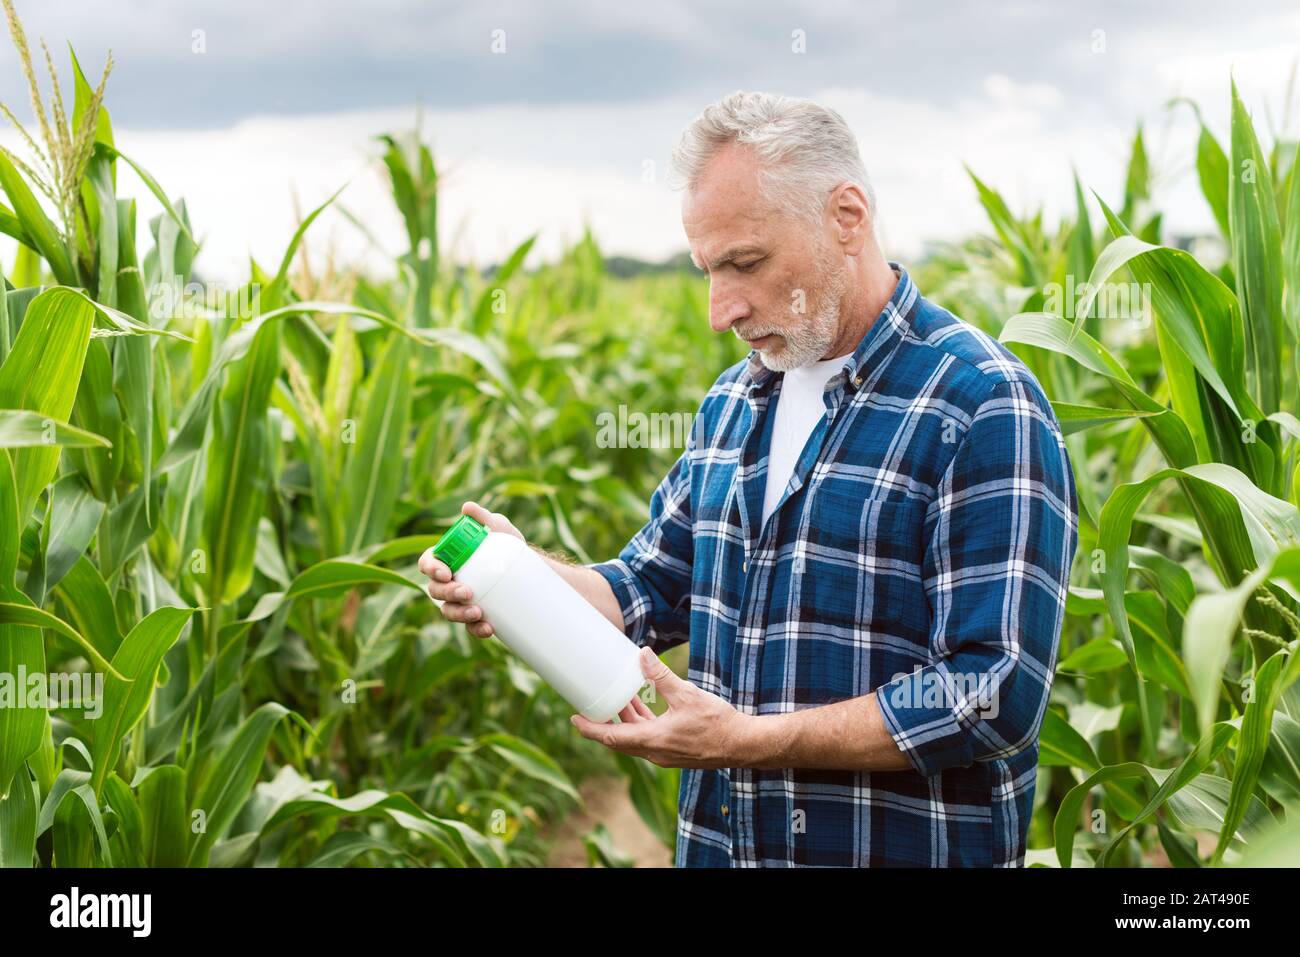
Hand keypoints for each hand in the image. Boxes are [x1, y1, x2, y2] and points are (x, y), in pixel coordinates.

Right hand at [418, 501, 524, 638]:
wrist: (530, 567)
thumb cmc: (506, 543)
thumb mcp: (498, 528)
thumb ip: (483, 518)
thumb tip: (468, 507)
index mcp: (446, 558)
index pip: (427, 563)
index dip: (431, 569)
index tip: (447, 573)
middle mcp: (448, 581)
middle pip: (435, 591)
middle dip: (448, 594)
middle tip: (467, 592)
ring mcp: (460, 601)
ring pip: (449, 611)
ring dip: (459, 614)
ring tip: (478, 612)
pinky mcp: (475, 616)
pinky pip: (470, 627)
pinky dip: (477, 629)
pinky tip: (489, 629)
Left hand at [570, 647, 752, 768]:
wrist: (743, 744)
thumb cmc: (717, 722)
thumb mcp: (687, 694)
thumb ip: (662, 676)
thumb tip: (643, 654)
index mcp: (653, 741)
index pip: (612, 737)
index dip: (591, 729)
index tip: (574, 719)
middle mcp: (655, 752)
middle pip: (619, 739)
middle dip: (603, 723)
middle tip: (588, 706)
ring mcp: (665, 753)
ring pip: (635, 738)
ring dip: (624, 721)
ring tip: (614, 699)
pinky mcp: (675, 750)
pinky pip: (649, 737)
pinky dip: (641, 723)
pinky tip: (642, 706)